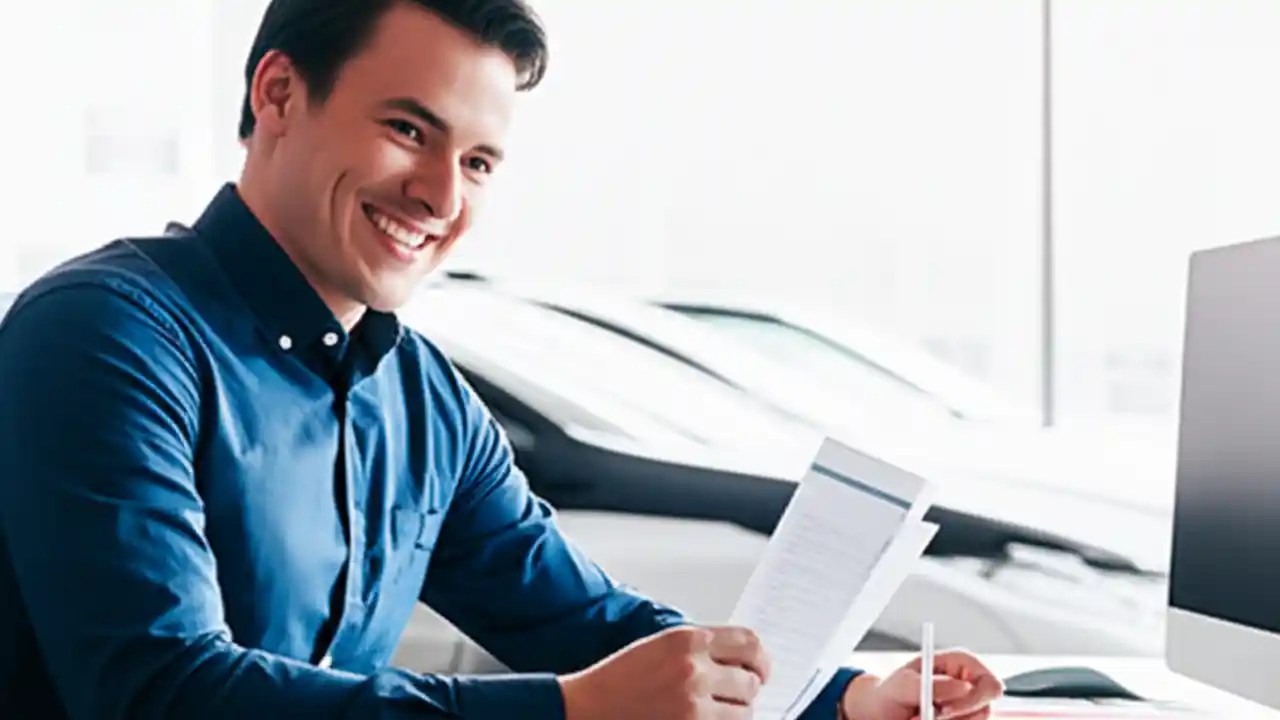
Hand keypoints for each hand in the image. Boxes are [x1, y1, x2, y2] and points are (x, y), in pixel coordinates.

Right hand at [559, 625, 770, 719]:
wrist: (586, 709)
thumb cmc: (618, 681)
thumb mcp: (660, 648)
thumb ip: (700, 650)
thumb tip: (742, 663)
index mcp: (687, 639)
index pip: (749, 642)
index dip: (762, 658)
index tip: (762, 669)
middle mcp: (694, 668)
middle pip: (751, 679)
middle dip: (746, 689)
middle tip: (735, 696)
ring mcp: (693, 703)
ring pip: (745, 709)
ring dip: (736, 712)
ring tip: (715, 712)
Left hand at [840, 649, 1003, 719]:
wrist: (881, 713)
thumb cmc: (893, 691)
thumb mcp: (904, 684)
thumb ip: (933, 684)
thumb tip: (964, 686)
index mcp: (963, 664)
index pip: (991, 684)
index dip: (974, 700)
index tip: (946, 710)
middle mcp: (971, 687)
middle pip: (986, 710)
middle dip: (957, 718)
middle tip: (929, 718)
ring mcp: (968, 710)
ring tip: (917, 718)